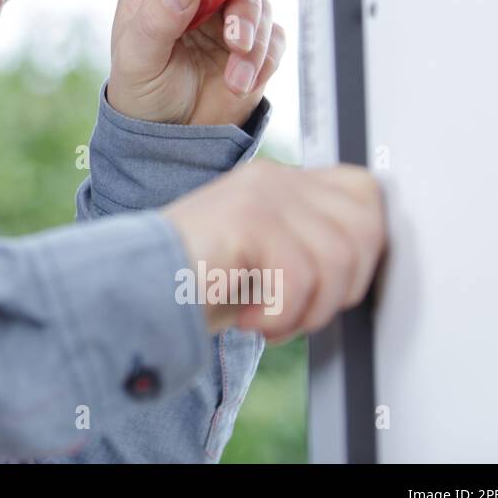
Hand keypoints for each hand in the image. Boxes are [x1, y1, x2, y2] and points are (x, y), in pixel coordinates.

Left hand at [107, 0, 284, 126]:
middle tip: (238, 41)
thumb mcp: (138, 59)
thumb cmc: (141, 90)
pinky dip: (264, 60)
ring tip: (235, 80)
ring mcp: (225, 16)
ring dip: (254, 44)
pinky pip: (275, 38)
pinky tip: (241, 83)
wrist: (168, 136)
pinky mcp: (252, 43)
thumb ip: (157, 20)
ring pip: (259, 6)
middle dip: (243, 6)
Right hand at [163, 161, 386, 342]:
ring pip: (337, 257)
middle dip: (339, 290)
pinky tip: (250, 318)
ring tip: (268, 318)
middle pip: (364, 229)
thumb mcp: (266, 263)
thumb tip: (361, 268)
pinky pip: (301, 276)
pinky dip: (281, 315)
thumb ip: (310, 249)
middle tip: (295, 310)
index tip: (327, 289)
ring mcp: (261, 194)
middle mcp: (274, 178)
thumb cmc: (195, 288)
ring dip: (307, 310)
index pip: (364, 194)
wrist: (133, 294)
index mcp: (281, 183)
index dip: (362, 251)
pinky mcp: (248, 218)